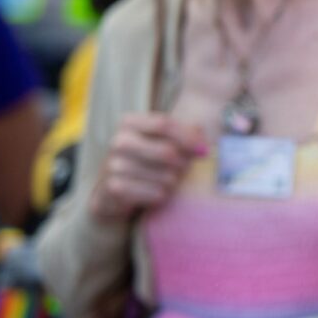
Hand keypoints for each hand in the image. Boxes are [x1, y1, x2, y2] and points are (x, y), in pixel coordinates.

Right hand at [88, 112, 205, 221]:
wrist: (113, 190)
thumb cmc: (146, 159)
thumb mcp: (162, 140)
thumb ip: (185, 134)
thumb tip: (202, 147)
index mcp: (129, 123)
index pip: (164, 124)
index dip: (188, 137)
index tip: (203, 150)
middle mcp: (118, 141)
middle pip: (167, 152)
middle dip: (183, 163)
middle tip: (184, 168)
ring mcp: (113, 165)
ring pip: (166, 176)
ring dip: (174, 181)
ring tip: (167, 180)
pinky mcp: (115, 188)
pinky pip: (157, 193)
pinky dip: (163, 194)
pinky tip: (156, 191)